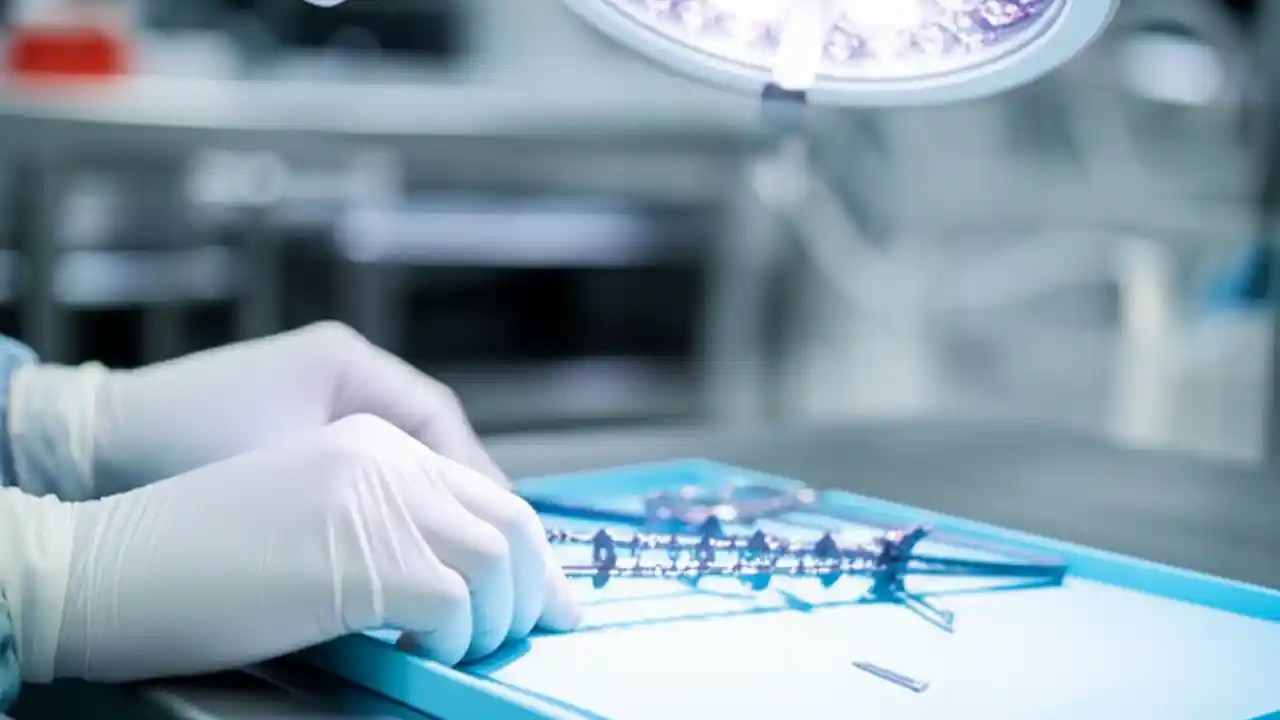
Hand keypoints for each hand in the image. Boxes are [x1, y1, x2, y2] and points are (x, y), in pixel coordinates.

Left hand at [12, 322, 504, 499]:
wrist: (103, 439)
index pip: (436, 413)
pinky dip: (385, 491)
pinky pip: (364, 455)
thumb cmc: (192, 440)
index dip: (471, 467)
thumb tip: (433, 518)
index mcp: (346, 358)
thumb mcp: (289, 464)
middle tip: (484, 534)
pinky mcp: (299, 418)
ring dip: (423, 487)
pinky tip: (395, 528)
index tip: (494, 515)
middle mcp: (342, 364)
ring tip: (448, 536)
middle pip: (424, 427)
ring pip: (397, 444)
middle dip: (456, 481)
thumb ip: (366, 482)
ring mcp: (320, 388)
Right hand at [49, 414, 579, 681]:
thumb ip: (386, 527)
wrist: (116, 565)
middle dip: (532, 586)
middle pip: (509, 520)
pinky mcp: (372, 557)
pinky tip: (427, 652)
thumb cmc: (200, 559)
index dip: (528, 551)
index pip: (482, 492)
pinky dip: (458, 638)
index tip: (545, 596)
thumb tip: (458, 583)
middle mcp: (385, 459)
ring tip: (469, 650)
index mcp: (372, 442)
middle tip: (528, 632)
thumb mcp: (312, 518)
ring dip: (498, 617)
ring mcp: (381, 503)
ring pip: (496, 561)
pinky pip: (457, 602)